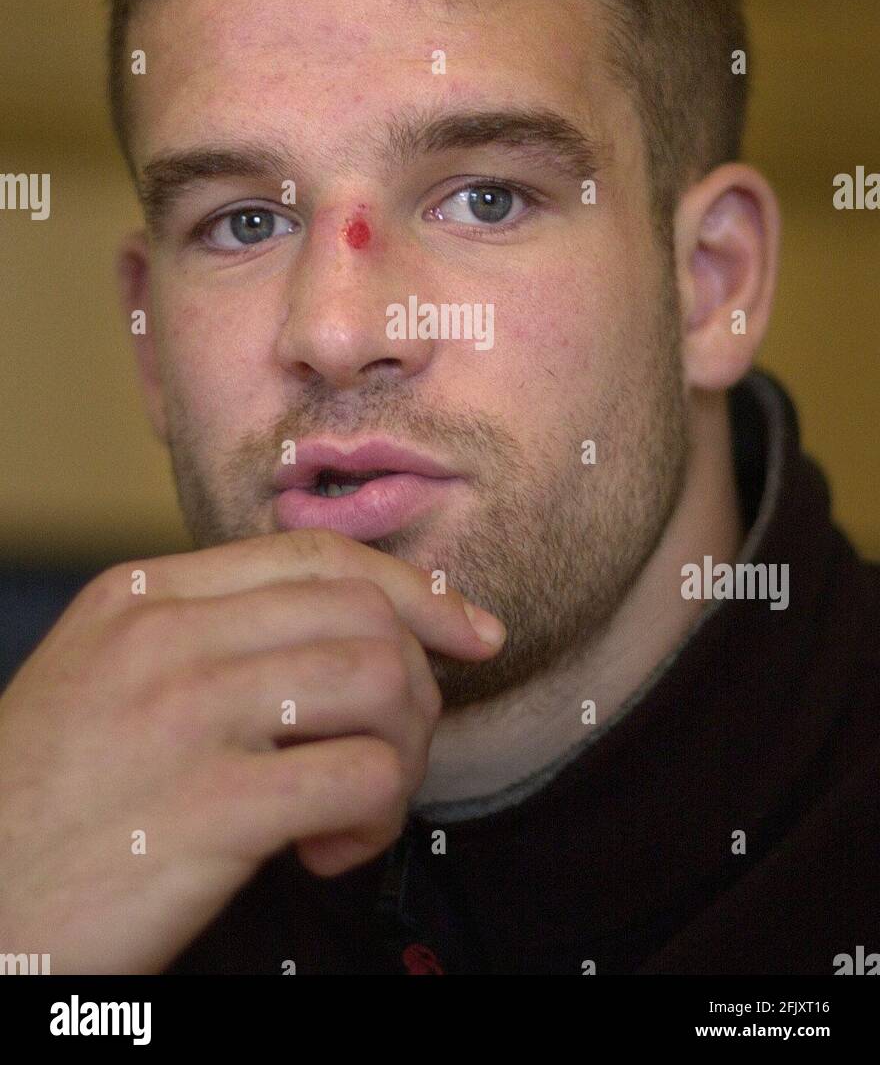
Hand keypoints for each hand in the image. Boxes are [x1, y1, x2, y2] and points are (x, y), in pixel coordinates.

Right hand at [0, 528, 503, 972]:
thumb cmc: (42, 807)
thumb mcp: (101, 680)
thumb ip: (202, 641)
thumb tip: (341, 636)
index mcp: (144, 597)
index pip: (318, 556)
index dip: (413, 589)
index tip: (468, 632)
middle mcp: (168, 638)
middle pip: (364, 612)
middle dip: (415, 684)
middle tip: (390, 752)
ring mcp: (187, 715)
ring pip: (381, 679)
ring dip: (402, 752)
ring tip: (355, 808)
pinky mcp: (210, 808)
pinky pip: (363, 776)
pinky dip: (376, 818)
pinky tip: (326, 851)